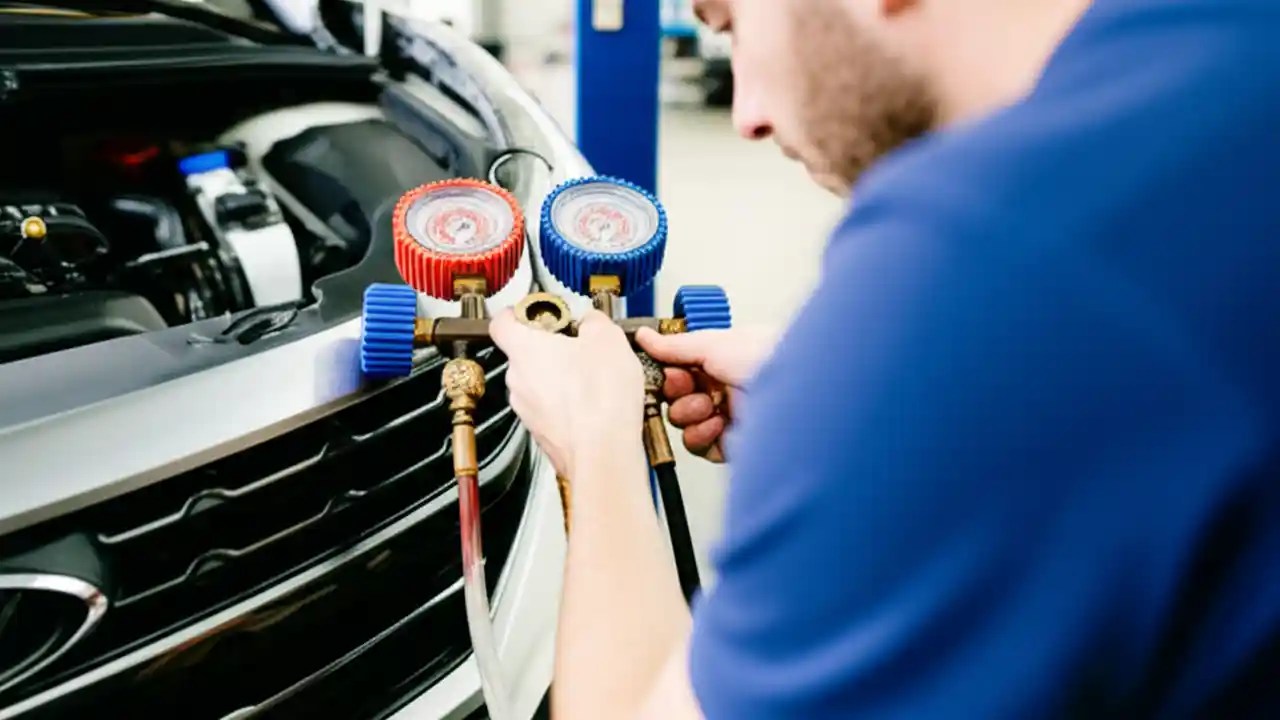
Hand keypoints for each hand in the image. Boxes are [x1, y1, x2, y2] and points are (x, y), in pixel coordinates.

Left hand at [490, 308, 644, 477]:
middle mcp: (517, 380)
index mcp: (524, 350)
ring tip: (593, 377)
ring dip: (560, 376)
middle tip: (579, 345)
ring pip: (538, 382)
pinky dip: (567, 403)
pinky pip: (550, 408)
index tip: (538, 311)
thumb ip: (593, 321)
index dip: (518, 312)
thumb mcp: (608, 339)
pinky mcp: (542, 433)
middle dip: (550, 347)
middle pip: (524, 353)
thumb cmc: (600, 399)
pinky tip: (594, 403)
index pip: (501, 322)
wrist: (604, 452)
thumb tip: (590, 322)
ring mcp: (527, 410)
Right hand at [634, 326, 777, 461]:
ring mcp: (728, 418)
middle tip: (684, 385)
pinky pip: (699, 447)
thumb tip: (646, 337)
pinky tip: (716, 423)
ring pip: (684, 423)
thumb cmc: (772, 357)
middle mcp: (725, 389)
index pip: (680, 369)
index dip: (668, 372)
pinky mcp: (731, 445)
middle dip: (676, 392)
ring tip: (707, 405)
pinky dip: (701, 436)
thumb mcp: (715, 343)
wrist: (801, 392)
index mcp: (723, 360)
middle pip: (677, 398)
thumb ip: (676, 345)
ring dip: (688, 413)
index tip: (667, 369)